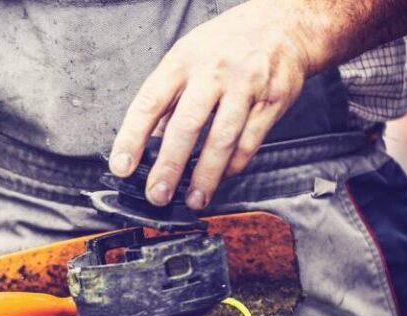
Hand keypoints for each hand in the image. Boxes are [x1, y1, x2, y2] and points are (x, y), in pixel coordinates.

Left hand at [108, 1, 310, 209]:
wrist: (284, 24)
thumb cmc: (226, 45)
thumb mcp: (187, 58)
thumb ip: (168, 99)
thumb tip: (149, 144)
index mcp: (182, 61)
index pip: (149, 103)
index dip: (132, 138)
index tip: (122, 167)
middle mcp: (212, 72)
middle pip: (186, 126)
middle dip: (169, 166)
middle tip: (157, 195)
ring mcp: (245, 86)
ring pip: (221, 139)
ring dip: (205, 176)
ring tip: (193, 200)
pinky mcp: (272, 100)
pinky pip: (249, 142)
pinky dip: (233, 166)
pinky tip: (221, 179)